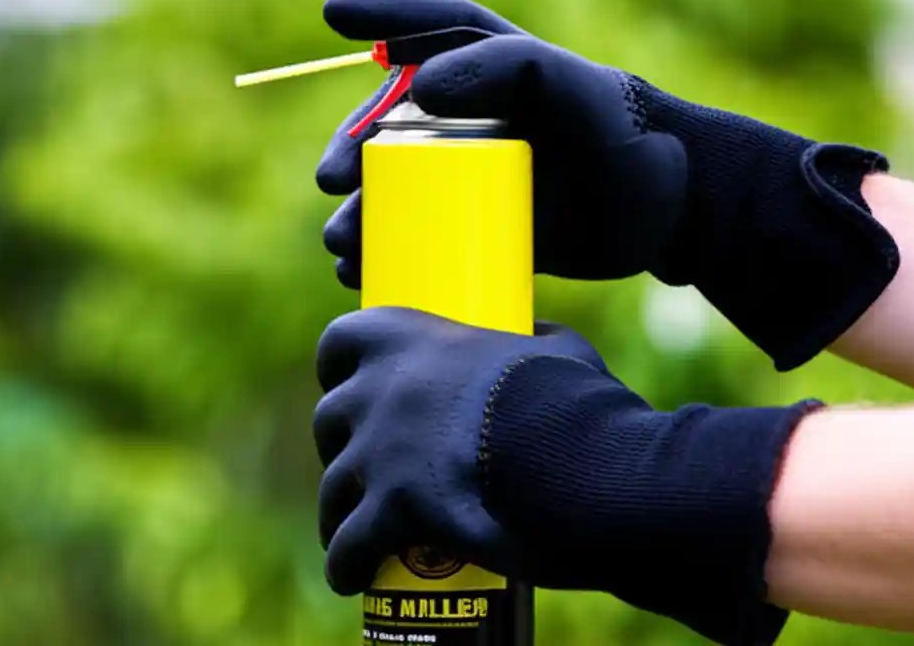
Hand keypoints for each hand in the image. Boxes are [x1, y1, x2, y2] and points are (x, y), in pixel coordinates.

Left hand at [313, 306, 820, 645]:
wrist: (584, 463)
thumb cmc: (579, 404)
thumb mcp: (559, 351)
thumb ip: (533, 338)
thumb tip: (535, 335)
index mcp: (415, 339)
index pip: (340, 341)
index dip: (342, 368)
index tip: (353, 386)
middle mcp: (383, 389)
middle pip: (329, 419)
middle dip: (344, 446)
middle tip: (370, 467)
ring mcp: (380, 450)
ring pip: (333, 488)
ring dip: (341, 512)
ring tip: (358, 533)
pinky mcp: (390, 510)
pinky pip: (347, 546)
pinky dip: (347, 565)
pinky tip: (354, 578)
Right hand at [317, 0, 898, 370]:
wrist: (659, 216)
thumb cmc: (621, 137)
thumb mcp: (572, 88)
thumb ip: (503, 67)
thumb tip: (418, 89)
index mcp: (492, 69)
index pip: (428, 30)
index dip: (382, 15)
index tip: (335, 10)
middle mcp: (471, 119)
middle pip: (387, 125)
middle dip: (349, 149)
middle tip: (332, 180)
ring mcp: (470, 176)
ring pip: (391, 189)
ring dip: (355, 215)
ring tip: (341, 242)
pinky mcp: (477, 227)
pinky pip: (416, 238)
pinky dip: (381, 254)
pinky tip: (358, 270)